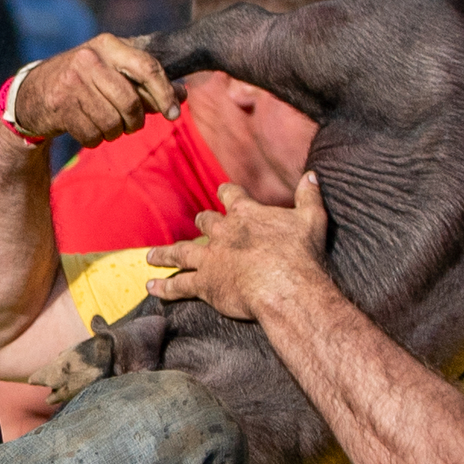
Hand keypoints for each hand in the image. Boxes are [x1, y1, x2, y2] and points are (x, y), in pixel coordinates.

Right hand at [11, 33, 177, 145]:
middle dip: (136, 121)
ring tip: (107, 125)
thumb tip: (183, 95)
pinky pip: (93, 136)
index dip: (164, 93)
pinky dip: (96, 140)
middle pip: (130, 102)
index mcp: (109, 45)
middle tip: (132, 125)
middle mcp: (89, 59)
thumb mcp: (115, 71)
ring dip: (115, 133)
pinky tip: (88, 128)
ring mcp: (72, 82)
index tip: (174, 113)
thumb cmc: (87, 81)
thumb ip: (148, 82)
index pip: (147, 67)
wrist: (36, 92)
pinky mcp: (59, 106)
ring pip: (112, 122)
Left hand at [146, 174, 330, 323]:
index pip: (231, 196)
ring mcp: (210, 258)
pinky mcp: (205, 284)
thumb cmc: (300, 253)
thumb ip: (309, 195)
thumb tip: (312, 174)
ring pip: (181, 253)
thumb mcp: (312, 219)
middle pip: (205, 223)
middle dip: (201, 223)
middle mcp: (223, 232)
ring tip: (151, 257)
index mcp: (246, 214)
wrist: (286, 286)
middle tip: (197, 223)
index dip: (227, 193)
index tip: (223, 191)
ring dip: (165, 254)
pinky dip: (164, 288)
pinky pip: (179, 285)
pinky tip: (151, 288)